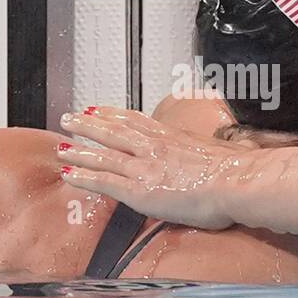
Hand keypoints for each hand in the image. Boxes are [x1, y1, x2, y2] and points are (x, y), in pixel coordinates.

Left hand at [57, 107, 244, 229]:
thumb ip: (212, 154)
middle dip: (88, 125)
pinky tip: (68, 174)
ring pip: (102, 154)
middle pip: (113, 131)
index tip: (98, 109)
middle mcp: (153, 147)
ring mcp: (143, 167)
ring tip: (61, 145)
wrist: (235, 181)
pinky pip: (102, 180)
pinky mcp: (137, 189)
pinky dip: (83, 176)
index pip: (135, 121)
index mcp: (172, 137)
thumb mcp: (221, 153)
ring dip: (79, 149)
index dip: (113, 114)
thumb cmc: (236, 172)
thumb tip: (228, 156)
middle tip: (69, 118)